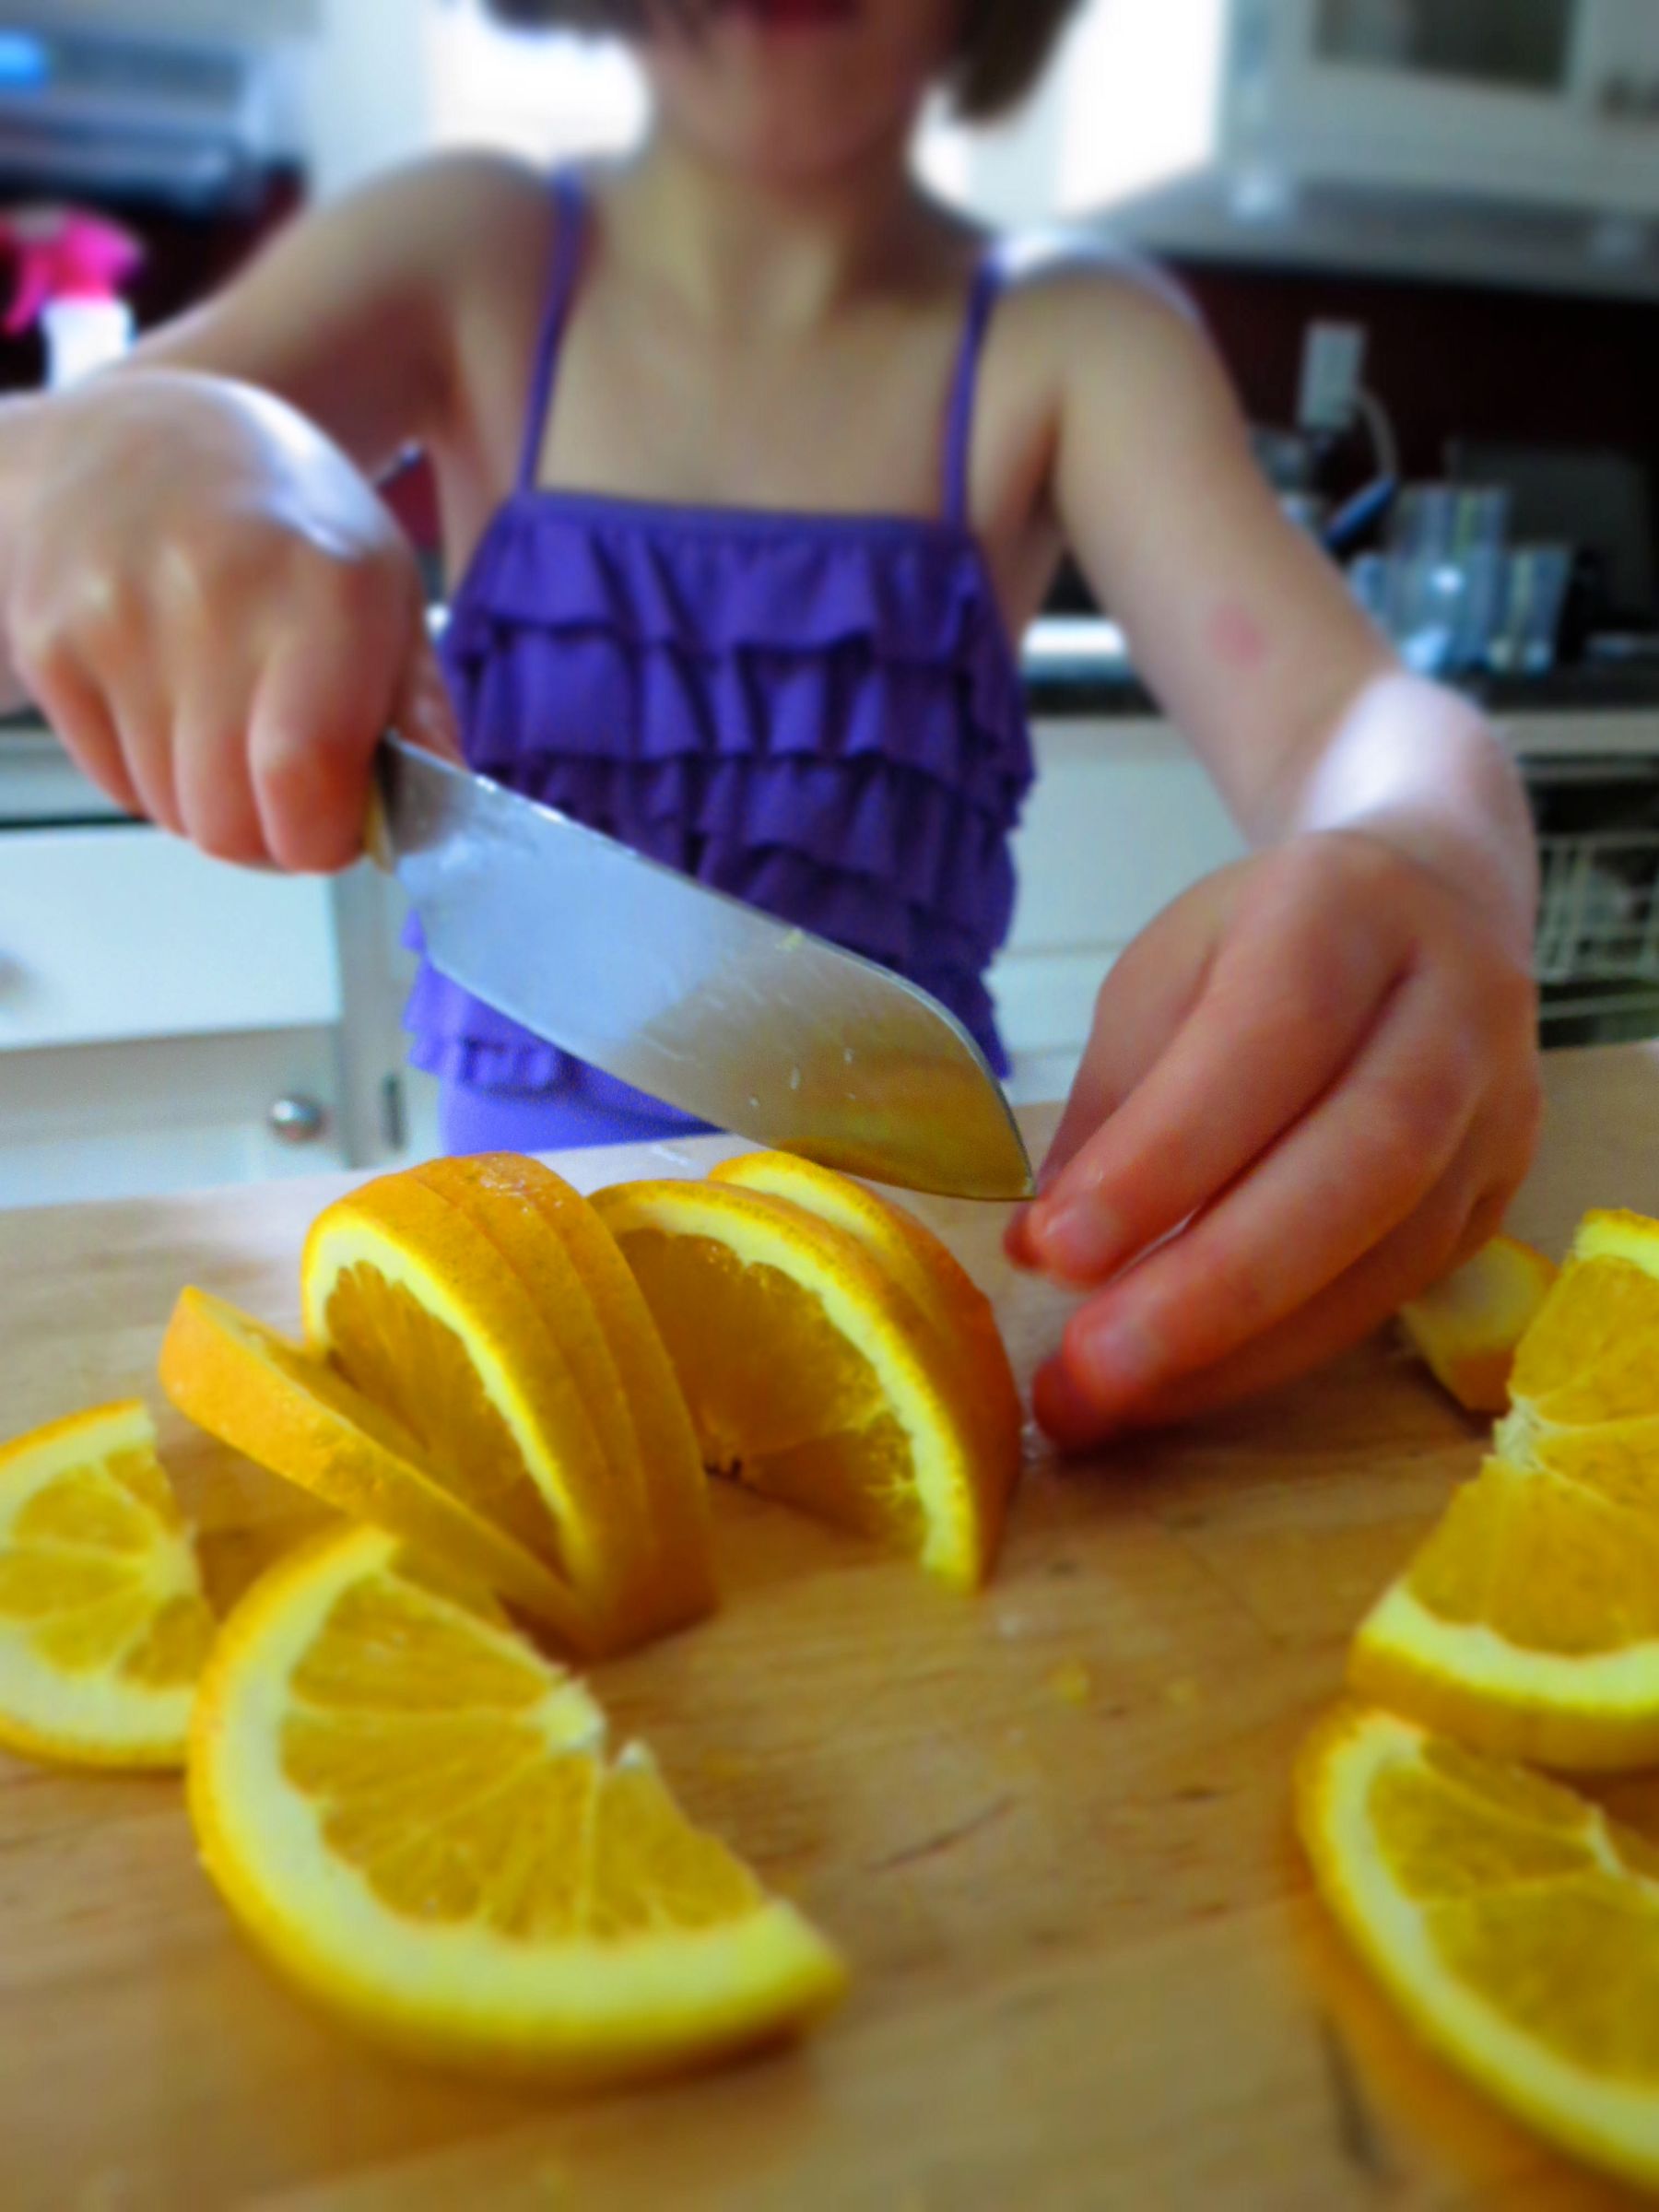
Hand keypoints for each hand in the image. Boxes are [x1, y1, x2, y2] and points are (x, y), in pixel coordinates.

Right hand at [1, 371, 457, 870]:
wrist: (141, 441)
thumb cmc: (288, 528)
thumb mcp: (387, 597)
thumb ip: (417, 719)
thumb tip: (439, 823)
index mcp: (321, 589)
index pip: (303, 784)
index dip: (328, 837)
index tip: (343, 819)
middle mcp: (208, 599)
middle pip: (230, 826)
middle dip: (272, 833)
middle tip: (290, 781)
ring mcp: (113, 622)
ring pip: (172, 815)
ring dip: (211, 798)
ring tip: (229, 715)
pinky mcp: (49, 646)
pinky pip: (115, 786)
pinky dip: (153, 773)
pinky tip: (174, 699)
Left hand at [1006, 831, 1541, 1446]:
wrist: (1427, 906)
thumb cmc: (1266, 945)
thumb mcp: (1166, 977)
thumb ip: (1115, 1103)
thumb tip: (1042, 1252)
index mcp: (1347, 910)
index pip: (1272, 1035)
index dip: (1168, 1152)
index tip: (1057, 1250)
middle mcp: (1453, 1006)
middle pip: (1365, 1159)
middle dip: (1216, 1284)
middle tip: (1090, 1367)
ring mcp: (1498, 1108)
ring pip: (1390, 1249)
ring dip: (1242, 1346)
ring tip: (1109, 1403)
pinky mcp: (1498, 1195)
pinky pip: (1396, 1292)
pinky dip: (1281, 1350)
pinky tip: (1184, 1384)